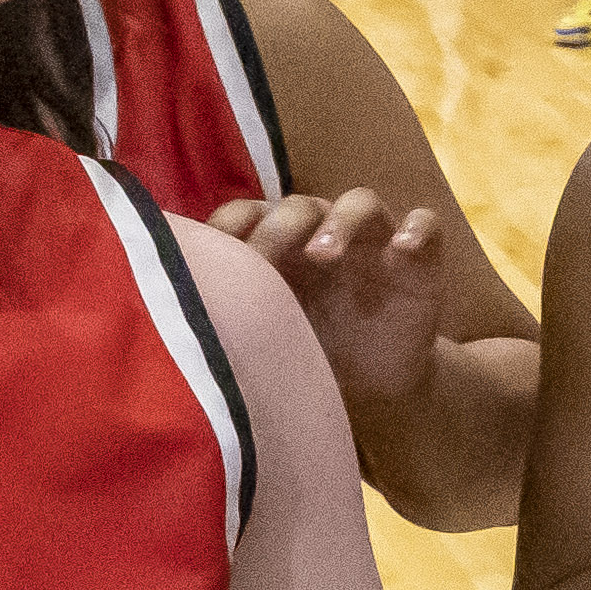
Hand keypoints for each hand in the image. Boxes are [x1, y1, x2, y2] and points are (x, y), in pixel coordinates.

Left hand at [208, 188, 455, 418]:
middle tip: (267, 256)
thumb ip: (226, 316)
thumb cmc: (305, 355)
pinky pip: (425, 224)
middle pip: (299, 205)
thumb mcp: (261, 338)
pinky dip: (416, 228)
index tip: (215, 254)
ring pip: (361, 202)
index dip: (231, 226)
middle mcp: (320, 234)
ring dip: (341, 220)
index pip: (247, 214)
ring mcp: (371, 242)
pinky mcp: (417, 259)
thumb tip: (164, 313)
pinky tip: (403, 247)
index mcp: (276, 245)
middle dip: (280, 225)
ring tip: (325, 254)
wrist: (371, 387)